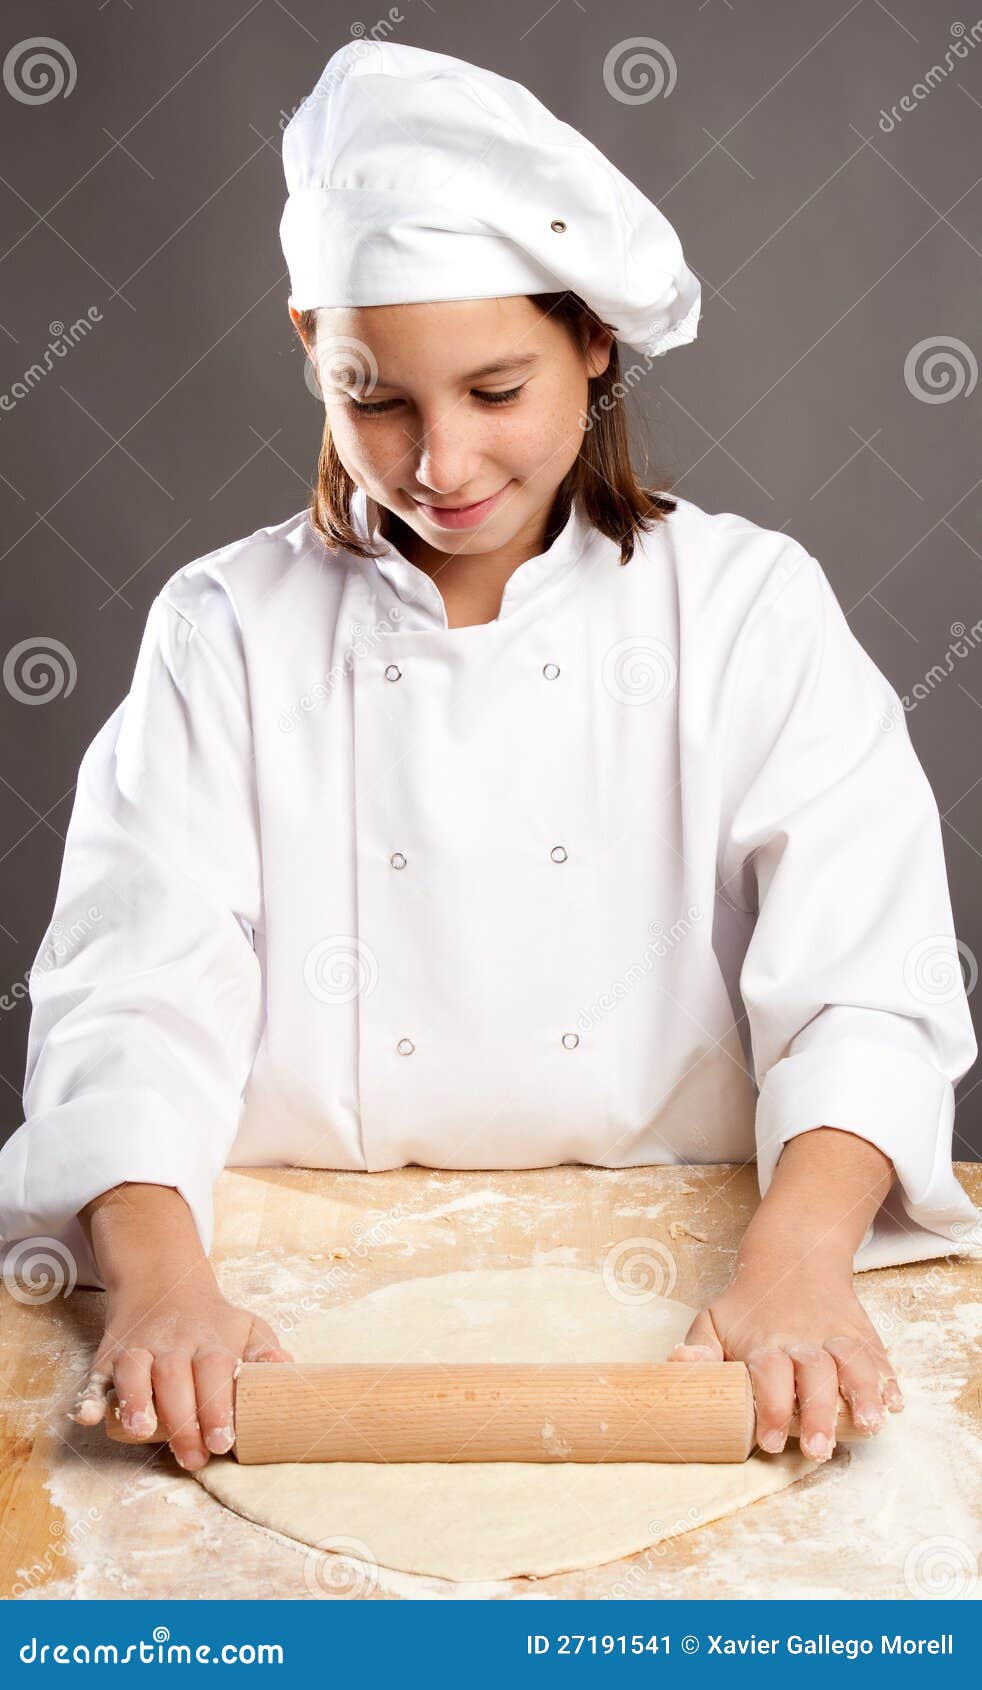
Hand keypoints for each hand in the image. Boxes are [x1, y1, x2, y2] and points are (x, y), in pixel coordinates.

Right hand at [67, 1261, 292, 1469]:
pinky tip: (90, 1416)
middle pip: (175, 1376)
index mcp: (211, 1339)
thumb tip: (289, 1372)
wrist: (164, 1282)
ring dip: (136, 1401)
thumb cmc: (213, 1321)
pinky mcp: (110, 1356)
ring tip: (144, 1432)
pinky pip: (96, 1375)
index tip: (225, 1441)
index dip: (219, 1405)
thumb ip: (265, 1352)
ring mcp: (139, 1347)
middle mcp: (172, 1342)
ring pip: (134, 1370)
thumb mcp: (245, 1327)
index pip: (216, 1369)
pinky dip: (90, 1396)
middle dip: (183, 1419)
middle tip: (194, 1457)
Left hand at [666, 1259, 903, 1461]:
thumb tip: (679, 1366)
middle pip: (814, 1374)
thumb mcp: (714, 1321)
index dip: (771, 1408)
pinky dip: (888, 1379)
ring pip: (852, 1362)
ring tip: (870, 1425)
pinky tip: (895, 1403)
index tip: (770, 1440)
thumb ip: (699, 1351)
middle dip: (818, 1413)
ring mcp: (836, 1335)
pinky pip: (878, 1355)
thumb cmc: (748, 1305)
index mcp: (765, 1342)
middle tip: (819, 1449)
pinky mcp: (861, 1335)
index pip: (769, 1374)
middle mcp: (803, 1339)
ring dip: (863, 1394)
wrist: (794, 1256)